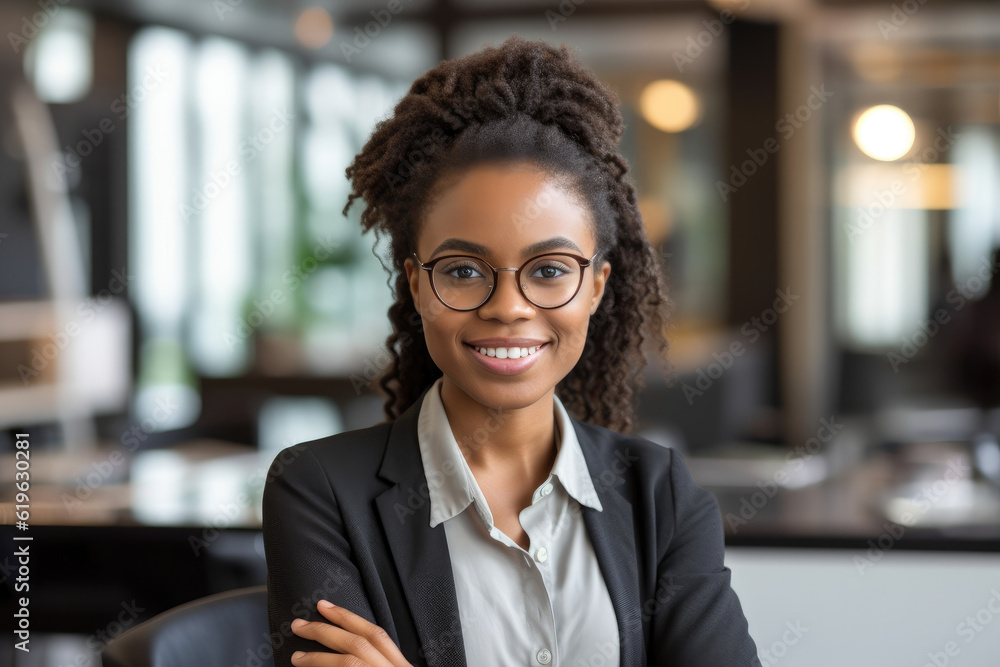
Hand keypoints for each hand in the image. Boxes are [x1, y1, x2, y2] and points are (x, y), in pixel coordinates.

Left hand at [290, 600, 412, 666]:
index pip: (375, 634)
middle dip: (325, 632)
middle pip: (358, 644)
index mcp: (401, 666)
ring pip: (349, 663)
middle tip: (299, 625)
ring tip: (296, 657)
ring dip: (318, 658)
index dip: (348, 617)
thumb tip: (348, 647)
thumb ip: (379, 662)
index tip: (324, 606)